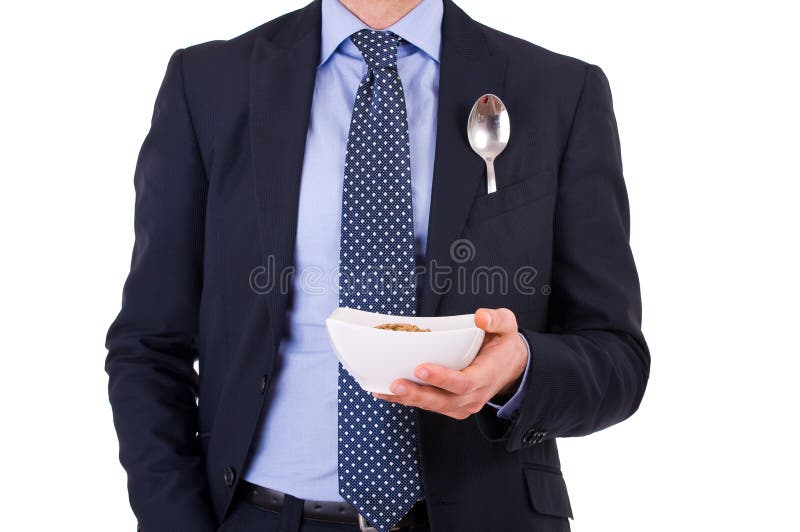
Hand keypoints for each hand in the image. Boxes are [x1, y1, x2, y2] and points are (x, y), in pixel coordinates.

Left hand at [371, 307, 528, 419]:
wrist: (511, 366)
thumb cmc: (503, 343)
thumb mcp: (507, 326)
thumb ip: (497, 319)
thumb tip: (481, 317)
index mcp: (487, 375)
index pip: (464, 382)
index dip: (443, 378)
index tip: (421, 368)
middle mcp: (474, 395)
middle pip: (444, 400)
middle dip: (418, 394)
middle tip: (395, 384)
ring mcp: (463, 404)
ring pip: (433, 406)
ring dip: (407, 399)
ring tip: (382, 390)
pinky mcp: (452, 406)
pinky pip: (428, 405)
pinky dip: (406, 401)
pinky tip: (385, 393)